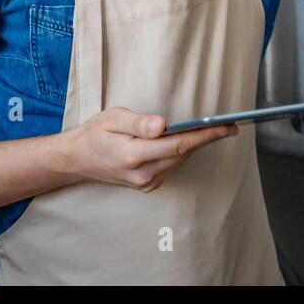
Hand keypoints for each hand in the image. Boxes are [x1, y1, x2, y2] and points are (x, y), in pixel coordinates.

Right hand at [66, 106, 237, 192]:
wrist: (78, 159)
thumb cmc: (95, 134)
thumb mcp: (113, 118)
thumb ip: (139, 123)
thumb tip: (162, 125)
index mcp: (133, 155)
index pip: (178, 145)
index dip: (204, 135)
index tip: (226, 127)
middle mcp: (142, 174)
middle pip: (183, 153)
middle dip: (205, 138)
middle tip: (226, 124)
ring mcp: (145, 182)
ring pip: (179, 161)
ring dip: (194, 145)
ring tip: (210, 128)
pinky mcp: (147, 185)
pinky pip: (171, 166)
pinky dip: (181, 152)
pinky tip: (185, 140)